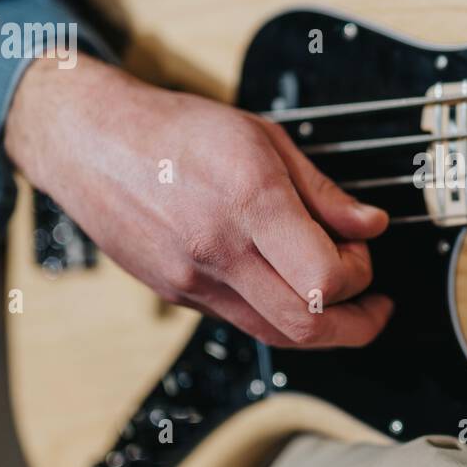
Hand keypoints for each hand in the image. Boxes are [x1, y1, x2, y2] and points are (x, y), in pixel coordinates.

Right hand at [4, 54, 392, 347]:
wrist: (90, 142)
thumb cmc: (174, 130)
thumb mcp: (264, 139)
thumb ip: (322, 191)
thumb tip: (369, 225)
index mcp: (249, 202)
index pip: (324, 278)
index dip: (360, 274)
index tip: (364, 251)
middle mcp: (218, 250)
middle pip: (306, 326)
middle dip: (357, 325)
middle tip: (376, 304)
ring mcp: (192, 280)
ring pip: (274, 335)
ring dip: (322, 330)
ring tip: (344, 302)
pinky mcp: (177, 294)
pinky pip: (242, 321)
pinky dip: (277, 313)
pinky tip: (288, 285)